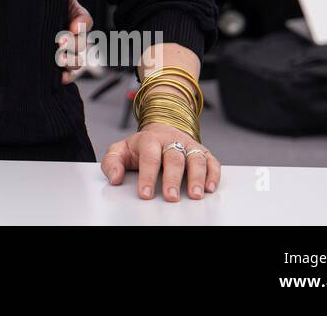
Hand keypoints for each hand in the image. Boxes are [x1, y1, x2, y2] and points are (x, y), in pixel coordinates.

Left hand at [57, 0, 92, 84]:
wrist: (13, 12)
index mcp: (74, 15)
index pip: (85, 20)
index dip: (81, 24)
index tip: (72, 27)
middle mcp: (72, 34)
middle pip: (82, 42)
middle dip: (73, 44)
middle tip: (60, 43)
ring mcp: (65, 50)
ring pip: (77, 60)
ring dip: (71, 62)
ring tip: (60, 60)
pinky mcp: (56, 63)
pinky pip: (67, 73)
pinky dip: (66, 77)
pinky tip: (60, 77)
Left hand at [102, 125, 220, 199]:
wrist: (162, 129)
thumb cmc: (141, 146)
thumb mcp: (121, 150)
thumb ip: (112, 162)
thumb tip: (115, 178)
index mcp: (150, 140)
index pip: (149, 157)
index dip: (147, 176)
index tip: (145, 193)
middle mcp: (172, 141)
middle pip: (174, 158)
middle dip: (173, 179)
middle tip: (171, 197)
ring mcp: (189, 146)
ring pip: (196, 159)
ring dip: (197, 177)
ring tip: (195, 195)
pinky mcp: (203, 152)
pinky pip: (212, 162)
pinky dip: (213, 174)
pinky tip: (210, 188)